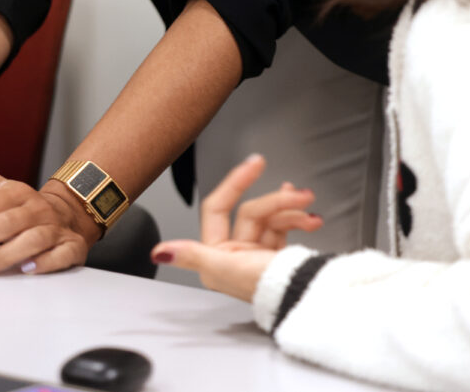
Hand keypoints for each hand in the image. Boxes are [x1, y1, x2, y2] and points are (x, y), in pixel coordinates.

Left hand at [0, 165, 97, 274]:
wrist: (67, 213)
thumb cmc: (23, 206)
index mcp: (17, 192)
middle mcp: (37, 208)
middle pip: (6, 223)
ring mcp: (56, 227)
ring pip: (32, 239)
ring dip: (7, 254)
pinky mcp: (71, 246)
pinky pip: (60, 254)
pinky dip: (44, 263)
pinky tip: (26, 269)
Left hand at [150, 153, 320, 300]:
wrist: (308, 304)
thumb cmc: (268, 292)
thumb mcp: (227, 270)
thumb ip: (192, 255)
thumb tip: (159, 252)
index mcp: (216, 256)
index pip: (218, 208)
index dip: (233, 183)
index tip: (252, 165)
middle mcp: (234, 255)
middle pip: (251, 211)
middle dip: (277, 201)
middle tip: (300, 195)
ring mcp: (256, 255)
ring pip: (270, 218)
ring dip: (292, 210)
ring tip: (309, 209)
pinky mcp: (277, 256)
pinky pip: (285, 228)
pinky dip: (298, 220)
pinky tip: (310, 218)